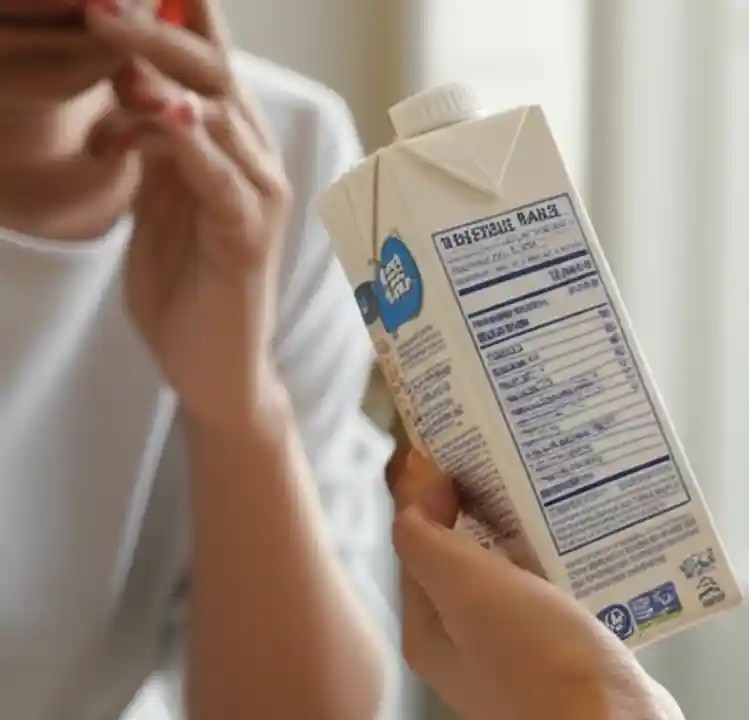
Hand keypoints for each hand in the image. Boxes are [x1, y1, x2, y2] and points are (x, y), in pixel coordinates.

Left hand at [86, 0, 291, 425]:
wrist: (213, 368)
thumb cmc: (186, 285)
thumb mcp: (155, 198)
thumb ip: (148, 141)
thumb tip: (125, 78)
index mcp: (235, 148)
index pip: (214, 65)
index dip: (186, 18)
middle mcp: (258, 162)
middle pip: (216, 74)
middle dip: (159, 31)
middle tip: (103, 2)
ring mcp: (262, 197)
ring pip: (219, 115)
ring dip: (162, 72)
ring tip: (111, 34)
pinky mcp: (250, 237)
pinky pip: (221, 180)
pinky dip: (194, 144)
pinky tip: (165, 114)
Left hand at [385, 446, 683, 719]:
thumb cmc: (538, 661)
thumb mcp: (467, 588)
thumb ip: (426, 538)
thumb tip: (422, 491)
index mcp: (429, 630)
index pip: (418, 542)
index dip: (434, 492)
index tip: (466, 448)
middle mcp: (466, 645)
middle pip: (468, 556)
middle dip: (488, 507)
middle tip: (517, 461)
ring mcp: (517, 652)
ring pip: (516, 573)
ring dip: (533, 533)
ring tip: (559, 493)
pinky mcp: (565, 655)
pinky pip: (559, 595)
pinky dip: (568, 564)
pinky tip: (590, 543)